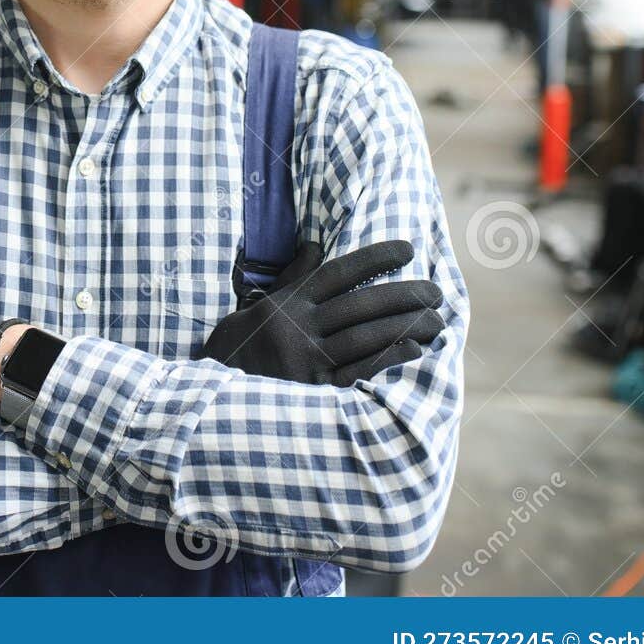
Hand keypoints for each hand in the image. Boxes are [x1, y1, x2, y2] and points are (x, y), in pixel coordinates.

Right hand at [192, 240, 443, 385]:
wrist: (207, 398)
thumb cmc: (238, 350)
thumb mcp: (256, 308)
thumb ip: (291, 280)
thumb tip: (315, 246)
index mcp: (286, 304)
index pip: (337, 272)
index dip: (375, 258)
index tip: (408, 249)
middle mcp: (297, 328)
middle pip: (361, 303)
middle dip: (404, 294)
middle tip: (436, 291)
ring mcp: (305, 360)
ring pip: (366, 335)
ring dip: (406, 326)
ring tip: (436, 320)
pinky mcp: (311, 392)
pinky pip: (357, 373)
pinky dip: (388, 360)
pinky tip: (414, 351)